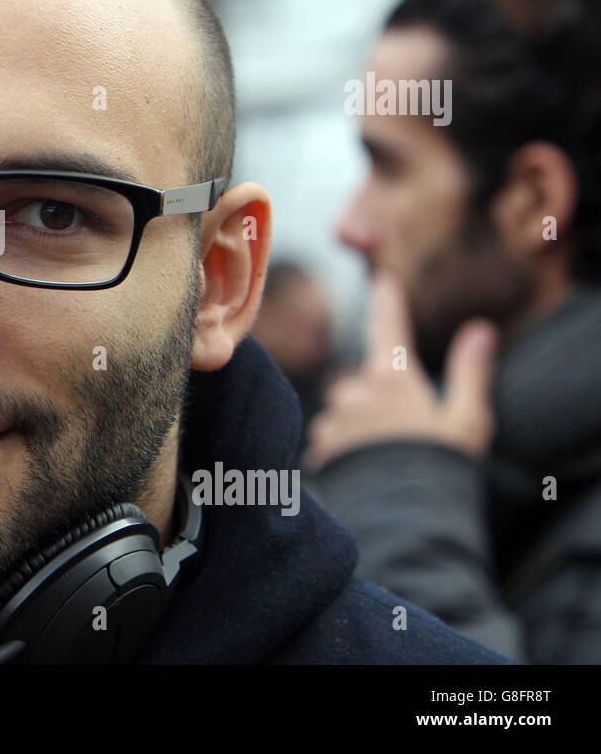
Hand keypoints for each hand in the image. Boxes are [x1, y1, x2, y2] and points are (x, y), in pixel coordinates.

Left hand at [304, 270, 498, 469]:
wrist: (405, 518)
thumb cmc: (442, 468)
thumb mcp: (468, 420)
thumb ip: (470, 373)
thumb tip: (480, 330)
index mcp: (393, 378)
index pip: (389, 328)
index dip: (386, 302)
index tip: (382, 280)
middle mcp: (355, 391)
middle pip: (363, 383)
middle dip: (377, 401)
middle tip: (403, 436)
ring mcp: (333, 419)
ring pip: (344, 413)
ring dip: (358, 428)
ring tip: (385, 460)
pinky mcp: (318, 446)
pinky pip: (330, 440)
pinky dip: (344, 450)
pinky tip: (364, 471)